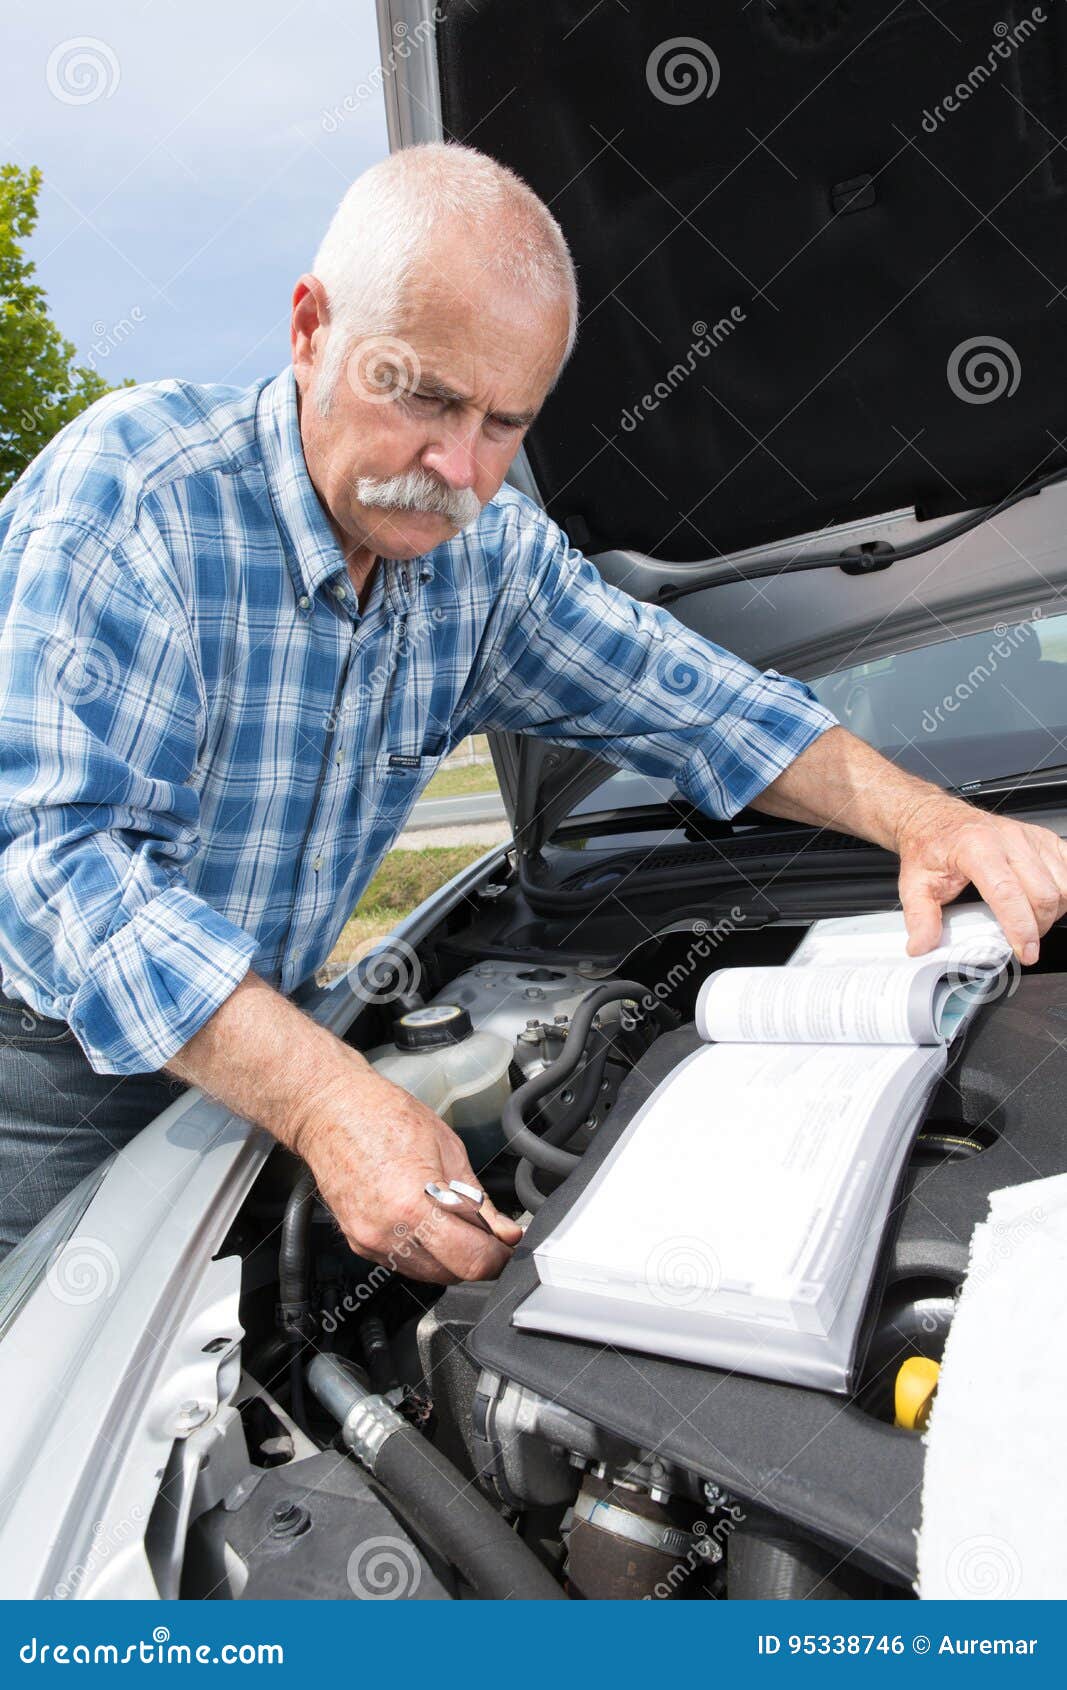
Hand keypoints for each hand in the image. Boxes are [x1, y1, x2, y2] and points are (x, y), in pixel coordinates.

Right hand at [292, 1063, 522, 1283]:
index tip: (505, 1246)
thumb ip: (479, 1201)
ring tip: (452, 1219)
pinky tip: (426, 1221)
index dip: (497, 1256)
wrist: (330, 1111)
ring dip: (450, 1257)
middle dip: (476, 1256)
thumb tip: (505, 1231)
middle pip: (452, 1274)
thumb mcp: (449, 1149)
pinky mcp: (358, 1243)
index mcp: (414, 1206)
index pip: (471, 1261)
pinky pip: (403, 1263)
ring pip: (429, 1274)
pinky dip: (423, 1251)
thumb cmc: (384, 1116)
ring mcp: (370, 1242)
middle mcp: (388, 1233)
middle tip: (486, 1231)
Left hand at [895, 793, 1066, 960]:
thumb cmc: (930, 845)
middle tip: (1021, 941)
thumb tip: (921, 946)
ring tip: (1031, 921)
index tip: (1025, 951)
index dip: (1021, 928)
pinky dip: (1066, 891)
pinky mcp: (1044, 839)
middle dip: (1037, 927)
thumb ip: (919, 918)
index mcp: (976, 848)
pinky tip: (1050, 902)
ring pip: (1063, 884)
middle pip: (1043, 894)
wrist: (935, 818)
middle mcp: (1009, 839)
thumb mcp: (913, 884)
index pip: (1008, 893)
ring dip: (1053, 911)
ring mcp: (1030, 837)